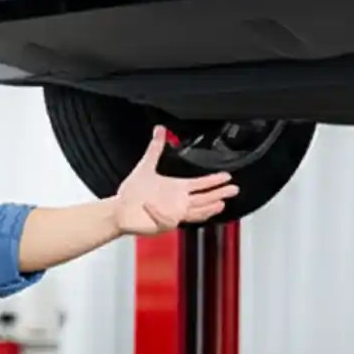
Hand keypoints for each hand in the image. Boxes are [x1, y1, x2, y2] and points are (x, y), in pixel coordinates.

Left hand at [114, 125, 239, 234]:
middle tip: (233, 189)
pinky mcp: (163, 224)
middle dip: (219, 194)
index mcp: (177, 188)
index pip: (201, 184)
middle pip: (204, 198)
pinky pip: (168, 219)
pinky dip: (166, 214)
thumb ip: (154, 149)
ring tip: (220, 204)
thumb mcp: (145, 167)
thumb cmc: (133, 192)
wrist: (119, 209)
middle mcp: (179, 202)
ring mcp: (173, 214)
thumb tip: (159, 130)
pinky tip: (173, 210)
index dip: (214, 181)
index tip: (227, 176)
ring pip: (196, 212)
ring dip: (207, 209)